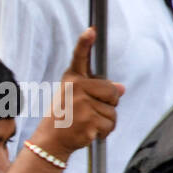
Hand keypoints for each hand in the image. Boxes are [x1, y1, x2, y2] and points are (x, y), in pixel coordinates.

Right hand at [32, 28, 123, 162]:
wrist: (50, 141)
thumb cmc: (63, 117)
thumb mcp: (76, 99)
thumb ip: (98, 90)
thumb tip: (122, 88)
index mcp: (72, 80)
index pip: (79, 58)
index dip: (85, 44)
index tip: (91, 30)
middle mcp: (75, 90)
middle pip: (112, 91)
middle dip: (108, 103)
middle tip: (88, 111)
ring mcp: (82, 106)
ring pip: (113, 111)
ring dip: (104, 120)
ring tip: (85, 123)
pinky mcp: (88, 122)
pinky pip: (110, 125)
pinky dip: (103, 131)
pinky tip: (87, 132)